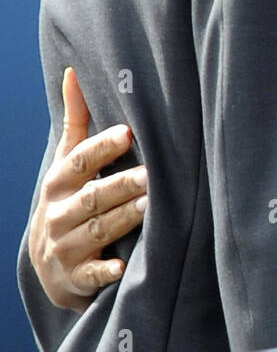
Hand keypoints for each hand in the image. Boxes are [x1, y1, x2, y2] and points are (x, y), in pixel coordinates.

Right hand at [27, 68, 146, 312]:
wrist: (50, 267)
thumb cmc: (67, 202)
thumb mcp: (66, 164)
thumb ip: (75, 122)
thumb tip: (73, 72)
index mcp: (57, 183)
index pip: (79, 162)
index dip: (102, 148)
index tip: (128, 133)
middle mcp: (58, 215)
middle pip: (92, 197)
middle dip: (120, 185)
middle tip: (151, 174)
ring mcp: (65, 249)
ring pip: (98, 230)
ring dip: (123, 218)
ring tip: (151, 204)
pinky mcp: (75, 279)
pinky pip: (92, 275)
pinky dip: (106, 270)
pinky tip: (123, 265)